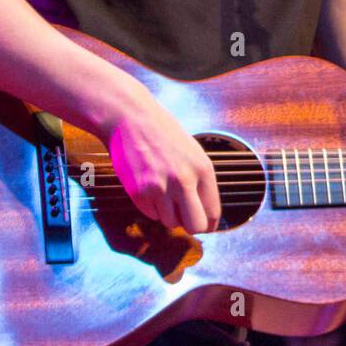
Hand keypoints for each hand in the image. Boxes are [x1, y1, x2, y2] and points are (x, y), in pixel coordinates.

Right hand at [103, 91, 220, 233]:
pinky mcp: (139, 193)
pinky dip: (151, 207)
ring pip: (170, 223)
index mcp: (203, 169)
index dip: (209, 223)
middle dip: (190, 226)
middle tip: (184, 217)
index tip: (204, 224)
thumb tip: (207, 214)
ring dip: (168, 214)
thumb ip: (201, 182)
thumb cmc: (164, 134)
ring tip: (163, 191)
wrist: (131, 119)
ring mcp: (160, 188)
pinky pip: (150, 215)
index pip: (213, 212)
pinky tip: (149, 186)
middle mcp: (184, 180)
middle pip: (195, 226)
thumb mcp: (193, 153)